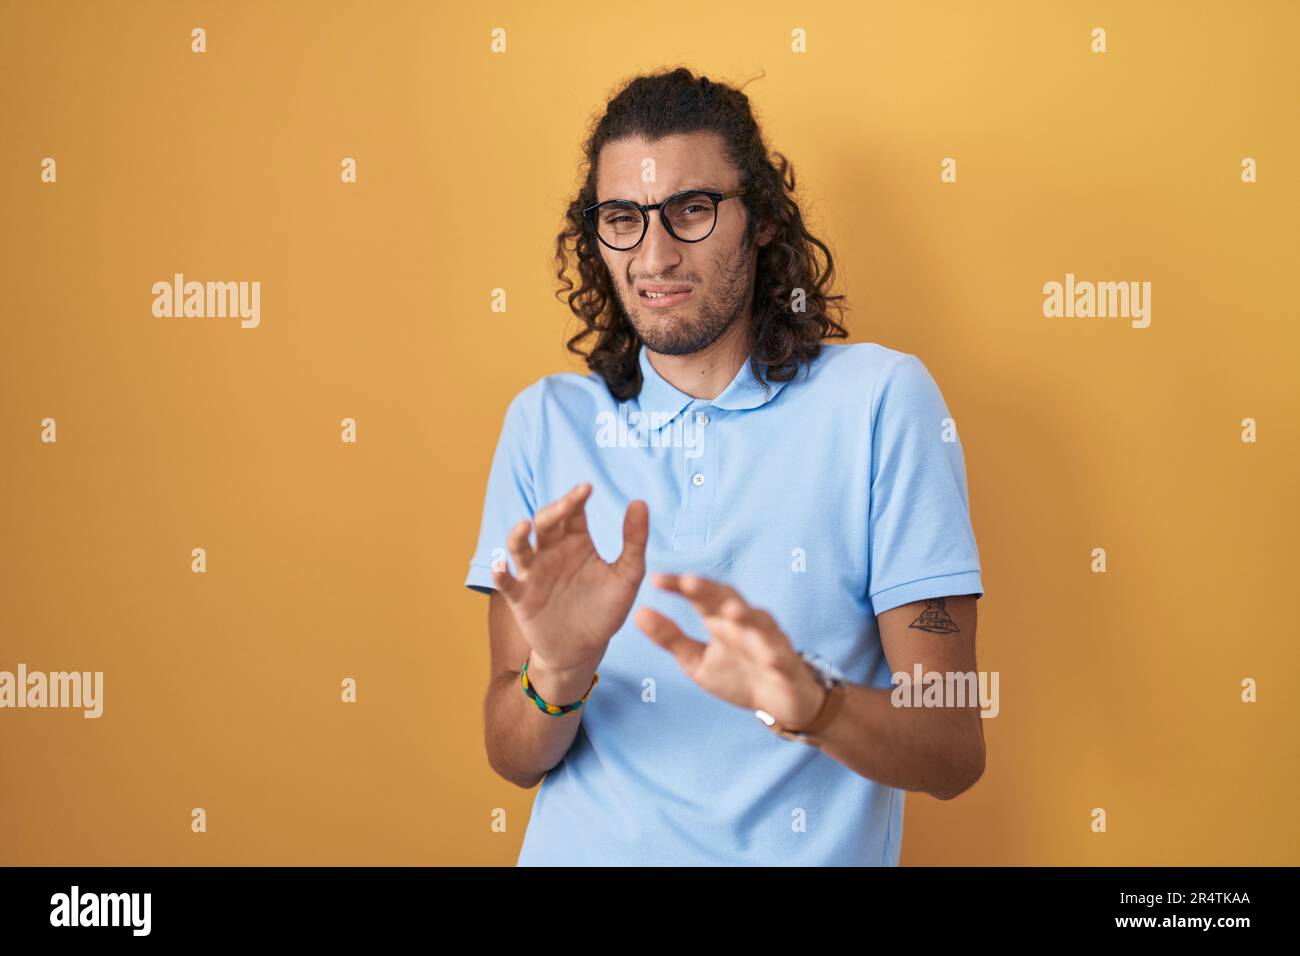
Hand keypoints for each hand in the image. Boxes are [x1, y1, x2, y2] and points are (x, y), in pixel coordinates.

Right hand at [492, 483, 647, 671]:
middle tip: (569, 502)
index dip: (577, 498)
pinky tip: (500, 566)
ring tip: (524, 525)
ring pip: (520, 547)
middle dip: (555, 510)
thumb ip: (634, 541)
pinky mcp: (521, 598)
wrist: (585, 650)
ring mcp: (534, 573)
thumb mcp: (627, 576)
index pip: (574, 511)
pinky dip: (500, 573)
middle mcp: (552, 552)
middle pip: (546, 522)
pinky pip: (506, 583)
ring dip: (517, 535)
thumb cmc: (606, 610)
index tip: (587, 488)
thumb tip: (640, 502)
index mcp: (577, 541)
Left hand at [635, 573, 825, 726]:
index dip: (679, 586)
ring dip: (747, 615)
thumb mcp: (696, 660)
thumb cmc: (737, 675)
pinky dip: (776, 656)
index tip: (656, 580)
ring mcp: (768, 640)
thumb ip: (670, 638)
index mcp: (720, 619)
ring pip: (758, 622)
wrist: (779, 701)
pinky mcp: (787, 663)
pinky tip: (769, 659)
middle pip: (727, 598)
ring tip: (732, 612)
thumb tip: (638, 613)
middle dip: (710, 590)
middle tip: (689, 581)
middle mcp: (744, 622)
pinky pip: (782, 658)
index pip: (698, 596)